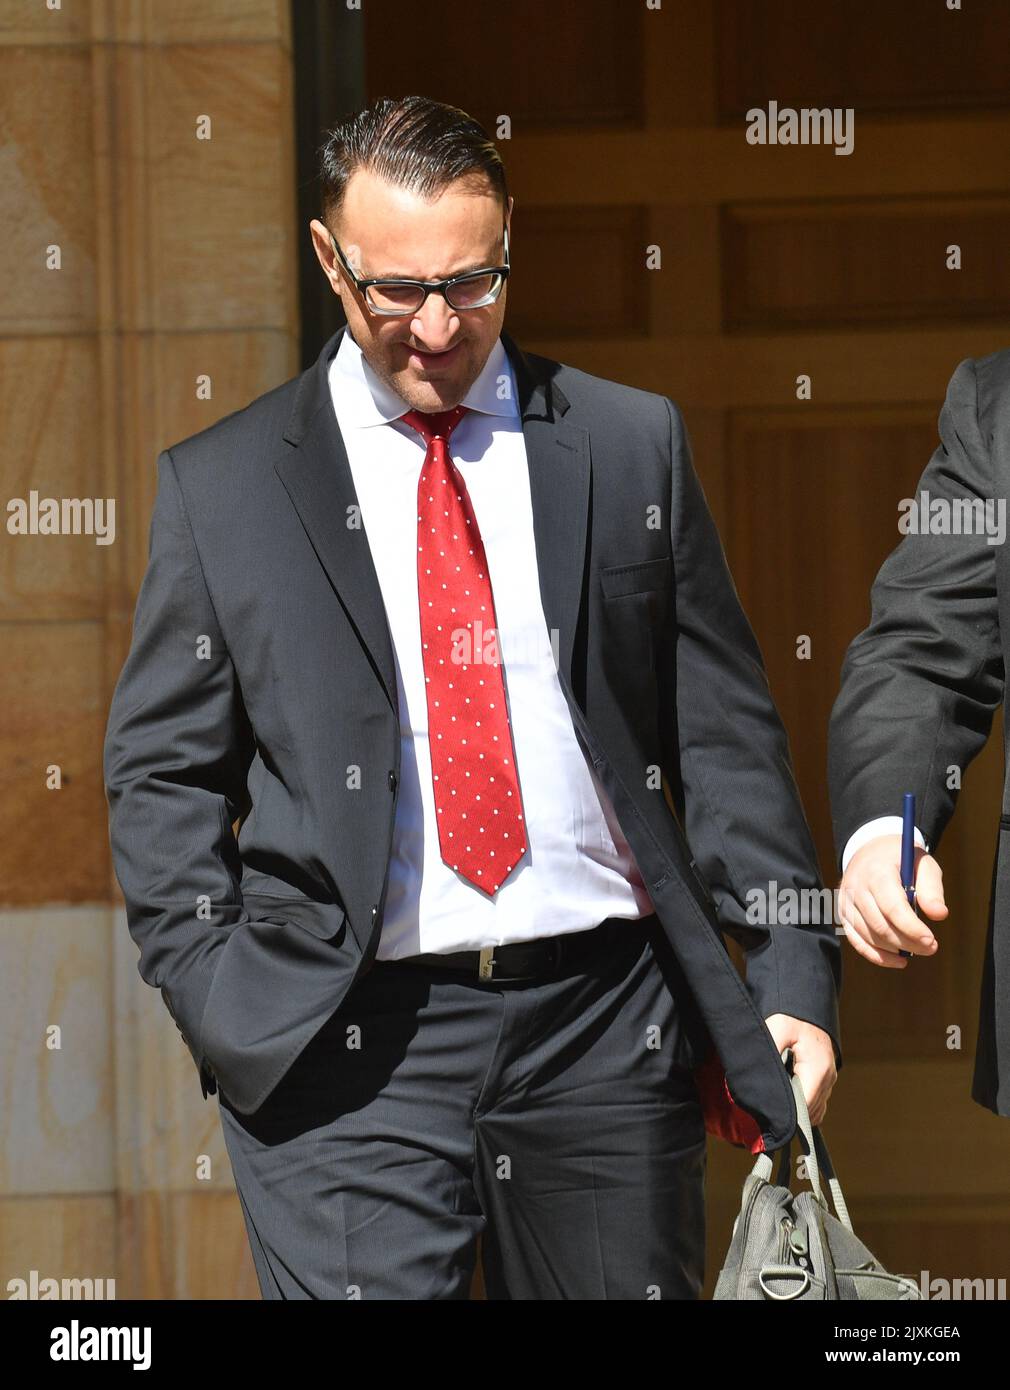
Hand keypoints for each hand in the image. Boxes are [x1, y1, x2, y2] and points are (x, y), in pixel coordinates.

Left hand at [763, 1014, 836, 1125]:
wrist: (806, 1005)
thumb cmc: (791, 1016)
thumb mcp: (776, 1029)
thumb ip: (770, 1052)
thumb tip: (762, 1076)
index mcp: (818, 1070)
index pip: (804, 1108)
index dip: (786, 1114)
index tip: (767, 1112)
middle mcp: (828, 1078)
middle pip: (809, 1112)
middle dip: (789, 1112)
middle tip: (766, 1106)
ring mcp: (829, 1079)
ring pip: (814, 1110)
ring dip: (796, 1108)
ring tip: (775, 1096)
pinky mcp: (825, 1078)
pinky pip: (815, 1102)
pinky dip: (802, 1103)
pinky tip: (786, 1093)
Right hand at [838, 835, 946, 967]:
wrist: (870, 850)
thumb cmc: (902, 859)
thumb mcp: (922, 864)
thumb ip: (932, 888)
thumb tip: (939, 915)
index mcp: (876, 871)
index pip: (892, 907)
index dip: (912, 928)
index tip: (931, 941)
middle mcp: (856, 887)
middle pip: (880, 925)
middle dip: (908, 942)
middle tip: (931, 948)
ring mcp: (846, 901)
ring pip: (869, 936)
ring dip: (895, 950)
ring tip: (918, 950)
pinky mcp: (843, 913)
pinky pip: (857, 941)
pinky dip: (877, 955)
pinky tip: (898, 960)